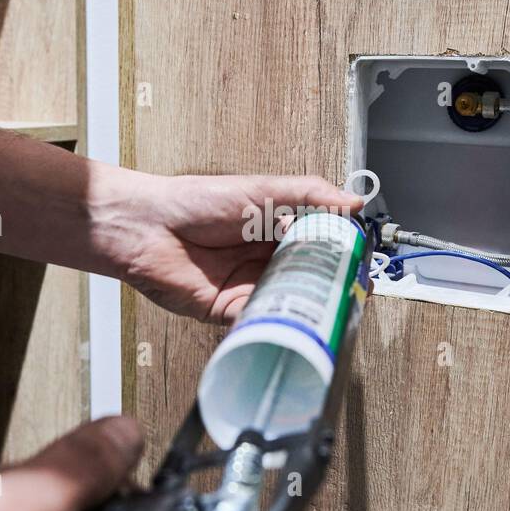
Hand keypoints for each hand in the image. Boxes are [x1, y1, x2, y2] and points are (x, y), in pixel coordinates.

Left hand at [90, 169, 362, 322]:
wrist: (147, 228)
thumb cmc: (195, 201)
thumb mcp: (262, 189)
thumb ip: (309, 194)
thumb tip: (354, 202)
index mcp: (275, 230)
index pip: (319, 245)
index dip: (340, 253)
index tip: (362, 259)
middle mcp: (264, 261)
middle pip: (308, 278)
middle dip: (330, 284)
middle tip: (353, 287)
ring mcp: (249, 287)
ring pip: (289, 302)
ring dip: (307, 305)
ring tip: (329, 305)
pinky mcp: (229, 311)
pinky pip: (261, 320)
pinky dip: (277, 321)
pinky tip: (293, 318)